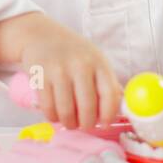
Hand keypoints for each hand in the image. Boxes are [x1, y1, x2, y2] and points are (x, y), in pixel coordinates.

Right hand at [0, 11, 122, 129]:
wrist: (41, 35)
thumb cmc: (73, 52)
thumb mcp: (95, 60)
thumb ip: (108, 83)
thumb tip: (122, 109)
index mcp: (99, 62)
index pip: (110, 94)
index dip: (108, 115)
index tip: (104, 125)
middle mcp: (80, 65)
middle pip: (88, 107)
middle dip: (87, 124)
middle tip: (85, 126)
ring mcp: (59, 70)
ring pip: (66, 111)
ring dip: (69, 123)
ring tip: (70, 122)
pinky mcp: (40, 77)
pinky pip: (48, 107)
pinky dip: (53, 117)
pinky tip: (55, 113)